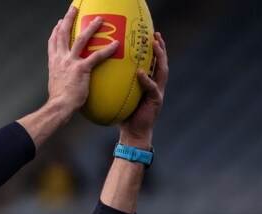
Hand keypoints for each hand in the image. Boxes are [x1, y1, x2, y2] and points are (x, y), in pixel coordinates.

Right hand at [46, 6, 120, 112]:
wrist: (59, 106)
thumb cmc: (59, 100)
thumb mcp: (56, 84)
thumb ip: (61, 76)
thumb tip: (65, 79)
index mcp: (53, 62)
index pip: (53, 42)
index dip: (56, 31)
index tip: (59, 23)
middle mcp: (61, 58)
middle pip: (63, 33)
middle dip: (68, 19)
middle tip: (73, 9)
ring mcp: (71, 62)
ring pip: (81, 39)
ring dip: (91, 27)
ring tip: (99, 19)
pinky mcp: (81, 69)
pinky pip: (97, 56)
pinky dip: (107, 49)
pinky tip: (116, 44)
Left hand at [119, 33, 168, 147]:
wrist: (133, 133)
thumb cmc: (125, 114)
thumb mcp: (121, 94)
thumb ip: (116, 82)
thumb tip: (99, 68)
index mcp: (149, 82)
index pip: (153, 61)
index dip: (152, 48)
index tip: (148, 33)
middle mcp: (156, 84)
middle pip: (161, 62)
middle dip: (160, 48)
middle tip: (155, 35)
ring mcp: (158, 92)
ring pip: (162, 71)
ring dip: (159, 57)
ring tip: (154, 46)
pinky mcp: (156, 101)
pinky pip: (152, 88)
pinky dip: (147, 80)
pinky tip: (141, 73)